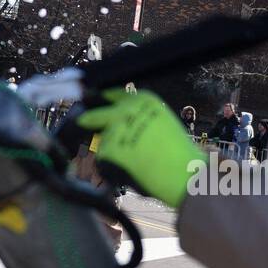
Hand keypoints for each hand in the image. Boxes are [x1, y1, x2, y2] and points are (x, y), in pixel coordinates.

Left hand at [76, 89, 205, 207]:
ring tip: (135, 162)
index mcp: (142, 98)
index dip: (100, 101)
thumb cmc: (177, 152)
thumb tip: (114, 122)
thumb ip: (136, 116)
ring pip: (102, 141)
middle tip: (83, 122)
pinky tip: (131, 171)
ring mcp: (115, 128)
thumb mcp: (159, 121)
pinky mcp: (108, 149)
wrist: (185, 173)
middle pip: (94, 114)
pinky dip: (111, 167)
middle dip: (88, 120)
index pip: (111, 94)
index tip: (91, 103)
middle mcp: (125, 109)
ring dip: (110, 151)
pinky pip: (103, 160)